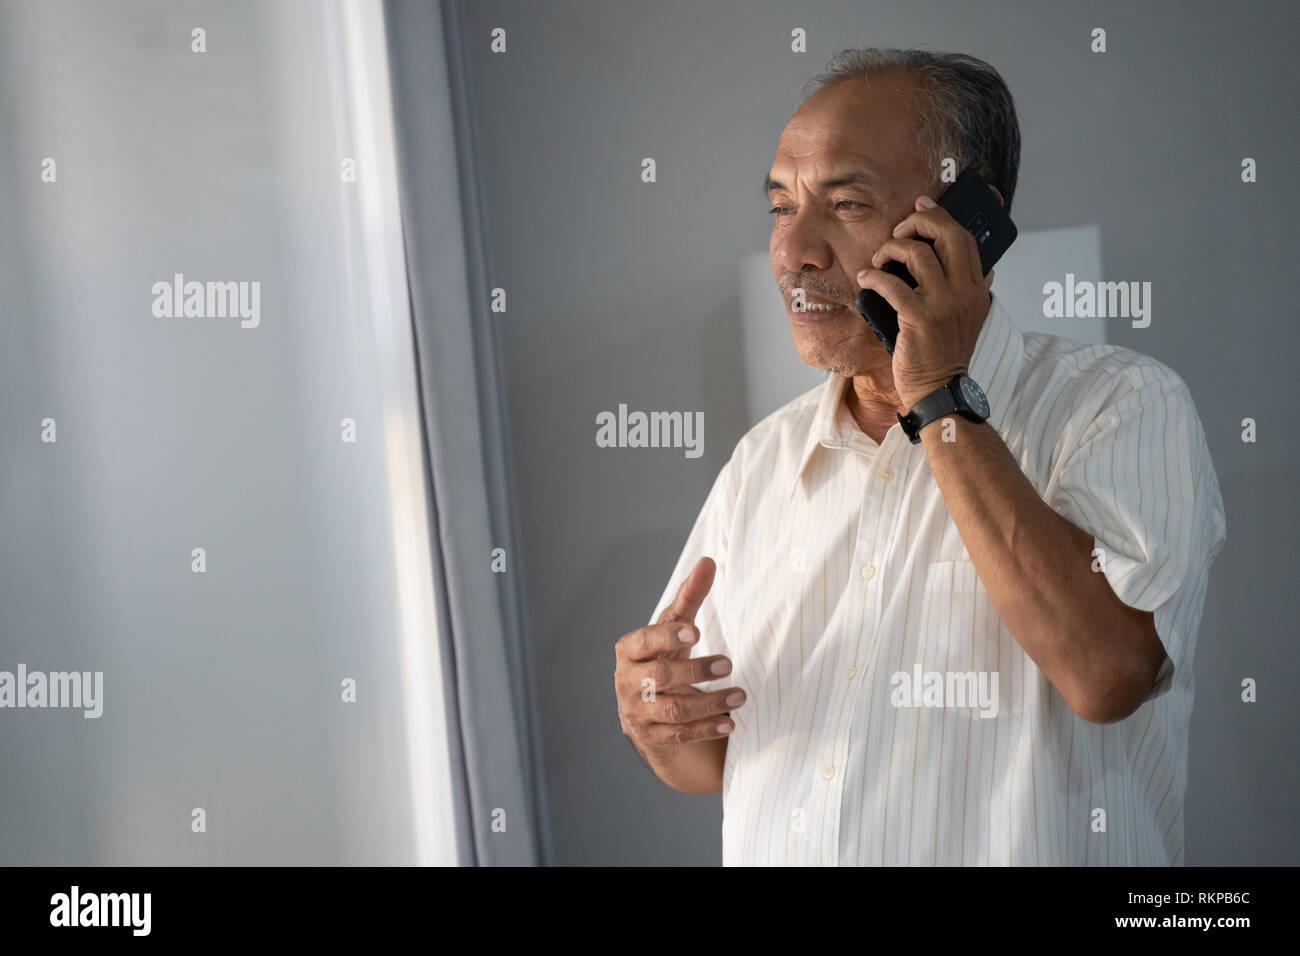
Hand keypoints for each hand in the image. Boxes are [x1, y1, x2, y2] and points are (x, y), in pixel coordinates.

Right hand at [615, 557, 744, 758]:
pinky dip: (706, 729)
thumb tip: (708, 561)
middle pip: (659, 677)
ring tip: (741, 695)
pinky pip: (679, 735)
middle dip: (695, 671)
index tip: (695, 631)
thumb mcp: (674, 629)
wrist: (647, 707)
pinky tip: (731, 724)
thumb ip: (689, 597)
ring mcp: (636, 713)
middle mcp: (626, 682)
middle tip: (728, 664)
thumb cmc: (662, 657)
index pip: (643, 641)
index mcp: (628, 651)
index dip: (667, 636)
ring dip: (709, 703)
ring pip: (673, 710)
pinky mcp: (650, 737)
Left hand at [857, 195, 994, 409]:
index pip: (964, 238)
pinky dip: (874, 276)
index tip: (922, 206)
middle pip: (947, 235)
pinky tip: (866, 278)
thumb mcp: (969, 318)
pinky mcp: (919, 318)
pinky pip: (893, 284)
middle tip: (899, 228)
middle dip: (919, 222)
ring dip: (891, 249)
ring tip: (879, 259)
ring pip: (917, 254)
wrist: (939, 390)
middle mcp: (964, 292)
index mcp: (976, 289)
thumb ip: (973, 291)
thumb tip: (984, 268)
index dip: (941, 217)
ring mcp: (943, 305)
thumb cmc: (944, 353)